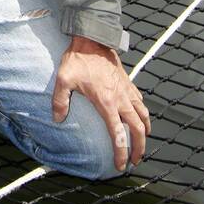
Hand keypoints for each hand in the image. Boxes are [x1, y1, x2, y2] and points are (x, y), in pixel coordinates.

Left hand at [52, 36, 150, 171]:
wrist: (93, 38)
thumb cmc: (78, 59)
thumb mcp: (64, 80)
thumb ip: (60, 101)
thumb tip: (58, 119)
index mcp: (107, 103)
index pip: (118, 134)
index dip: (121, 152)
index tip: (121, 164)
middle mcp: (121, 99)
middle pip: (138, 129)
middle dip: (139, 148)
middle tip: (135, 160)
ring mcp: (127, 90)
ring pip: (144, 115)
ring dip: (145, 131)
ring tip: (142, 142)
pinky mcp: (128, 82)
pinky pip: (141, 101)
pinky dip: (143, 113)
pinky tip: (140, 116)